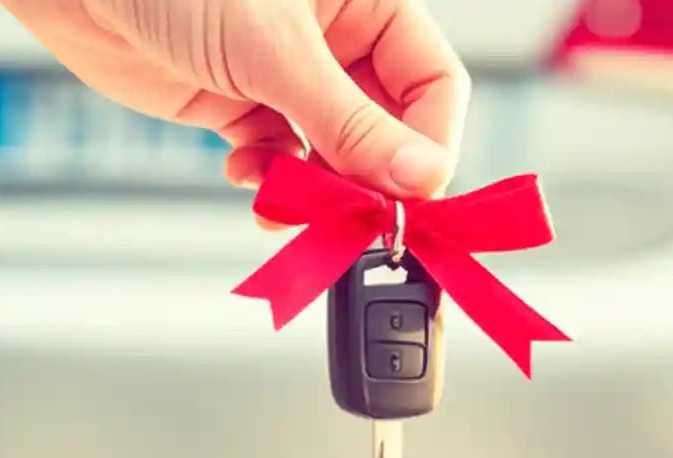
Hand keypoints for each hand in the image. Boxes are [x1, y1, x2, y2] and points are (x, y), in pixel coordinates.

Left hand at [0, 0, 467, 198]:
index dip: (429, 144)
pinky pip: (279, 162)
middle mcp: (335, 41)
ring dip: (315, 191)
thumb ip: (351, 122)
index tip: (413, 197)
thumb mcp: (276, 50)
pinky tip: (247, 177)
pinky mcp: (240, 106)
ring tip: (290, 203)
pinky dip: (268, 183)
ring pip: (330, 155)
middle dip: (366, 178)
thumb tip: (420, 178)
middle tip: (355, 220)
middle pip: (385, 128)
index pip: (433, 84)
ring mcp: (287, 76)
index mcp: (367, 3)